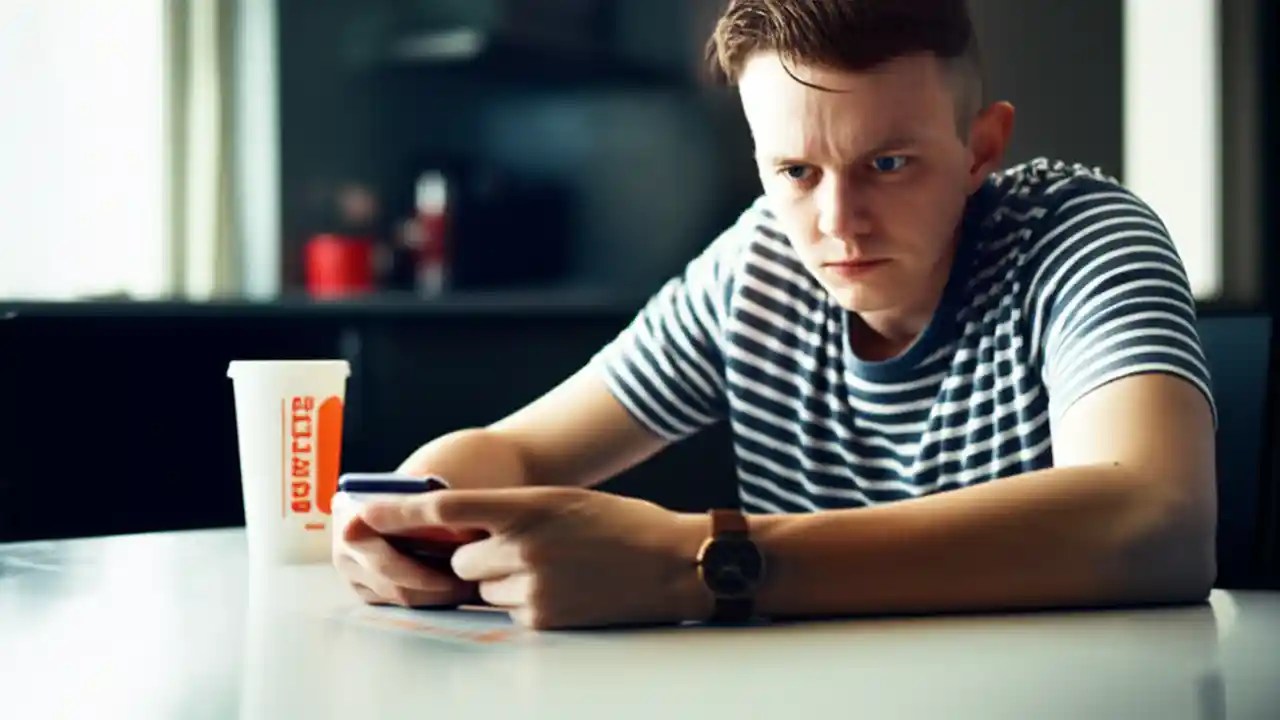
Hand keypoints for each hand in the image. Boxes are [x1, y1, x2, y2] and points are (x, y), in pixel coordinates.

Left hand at [360, 487, 710, 628]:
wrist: (672, 563)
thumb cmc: (619, 524)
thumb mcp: (561, 500)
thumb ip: (510, 511)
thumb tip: (458, 527)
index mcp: (527, 504)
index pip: (445, 507)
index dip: (398, 511)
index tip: (362, 510)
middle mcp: (522, 545)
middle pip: (461, 557)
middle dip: (478, 555)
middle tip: (524, 548)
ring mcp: (531, 585)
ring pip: (481, 587)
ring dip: (501, 580)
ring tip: (553, 568)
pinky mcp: (542, 619)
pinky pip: (506, 611)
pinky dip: (524, 602)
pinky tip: (563, 589)